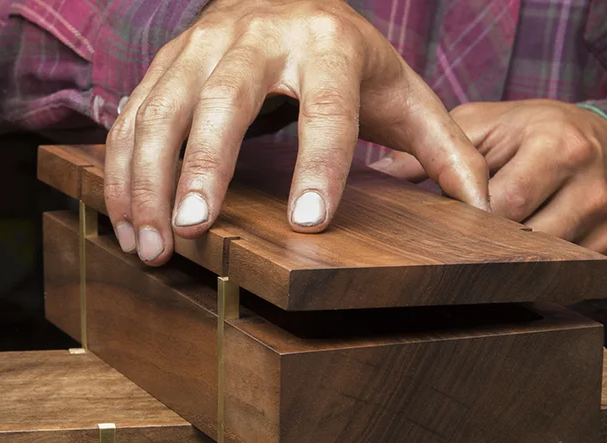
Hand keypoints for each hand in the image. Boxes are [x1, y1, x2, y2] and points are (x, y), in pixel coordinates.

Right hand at [105, 0, 488, 264]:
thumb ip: (443, 149)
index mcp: (328, 44)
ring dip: (146, 179)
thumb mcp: (401, 92)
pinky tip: (123, 219)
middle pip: (225, 102)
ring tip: (149, 244)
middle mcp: (258, 34)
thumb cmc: (347, 56)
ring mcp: (202, 45)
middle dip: (204, 167)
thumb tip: (485, 212)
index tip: (308, 223)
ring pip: (163, 109)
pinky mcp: (165, 63)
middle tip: (193, 231)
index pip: (326, 108)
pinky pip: (131, 115)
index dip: (317, 164)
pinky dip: (120, 169)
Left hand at [373, 99, 606, 258]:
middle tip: (450, 263)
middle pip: (524, 244)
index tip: (440, 239)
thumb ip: (436, 151)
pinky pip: (565, 280)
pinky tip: (510, 276)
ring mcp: (605, 223)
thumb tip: (374, 177)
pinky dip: (536, 280)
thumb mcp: (487, 127)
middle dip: (485, 253)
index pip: (502, 206)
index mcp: (557, 147)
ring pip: (545, 268)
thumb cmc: (535, 133)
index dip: (468, 227)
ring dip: (508, 272)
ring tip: (476, 270)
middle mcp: (589, 186)